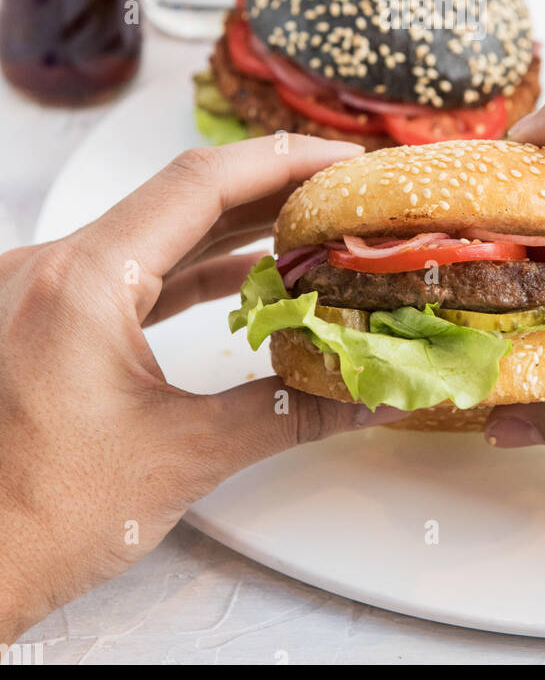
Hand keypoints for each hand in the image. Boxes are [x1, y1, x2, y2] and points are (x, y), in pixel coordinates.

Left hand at [0, 134, 401, 643]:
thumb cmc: (40, 518)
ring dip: (234, 227)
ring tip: (311, 226)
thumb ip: (285, 414)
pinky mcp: (44, 318)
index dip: (283, 161)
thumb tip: (369, 398)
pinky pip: (131, 269)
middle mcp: (53, 266)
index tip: (346, 160)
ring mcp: (42, 288)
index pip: (200, 184)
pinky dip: (192, 268)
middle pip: (181, 196)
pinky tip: (248, 275)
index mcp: (84, 280)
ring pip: (156, 231)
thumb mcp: (182, 457)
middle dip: (269, 188)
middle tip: (343, 190)